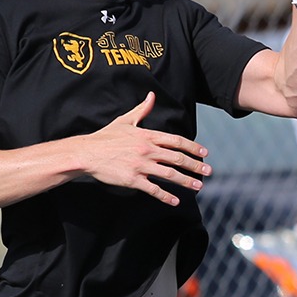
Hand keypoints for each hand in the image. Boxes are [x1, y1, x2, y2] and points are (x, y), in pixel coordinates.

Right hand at [79, 93, 209, 205]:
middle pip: (177, 158)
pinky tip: (175, 201)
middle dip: (195, 165)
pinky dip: (166, 196)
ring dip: (186, 181)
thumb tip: (152, 96)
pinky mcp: (132, 179)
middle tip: (209, 171)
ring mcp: (140, 165)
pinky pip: (153, 189)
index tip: (204, 152)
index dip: (192, 146)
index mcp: (147, 135)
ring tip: (198, 186)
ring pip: (169, 174)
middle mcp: (147, 150)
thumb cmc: (105, 137)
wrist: (87, 152)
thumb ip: (141, 109)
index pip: (176, 140)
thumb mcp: (125, 120)